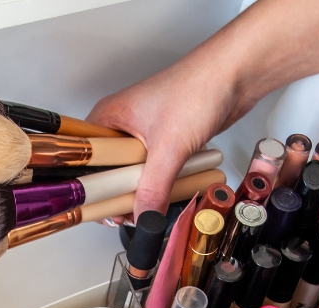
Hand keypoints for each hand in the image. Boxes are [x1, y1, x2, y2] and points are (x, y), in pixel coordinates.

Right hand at [87, 52, 255, 221]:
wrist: (235, 75)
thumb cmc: (197, 89)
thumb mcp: (169, 147)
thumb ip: (153, 189)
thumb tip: (144, 221)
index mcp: (106, 119)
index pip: (82, 161)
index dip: (89, 189)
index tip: (102, 210)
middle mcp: (120, 127)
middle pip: (108, 172)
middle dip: (120, 195)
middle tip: (131, 213)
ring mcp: (143, 135)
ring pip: (133, 174)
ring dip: (144, 191)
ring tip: (153, 207)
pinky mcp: (164, 142)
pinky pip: (155, 171)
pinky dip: (162, 183)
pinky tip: (170, 194)